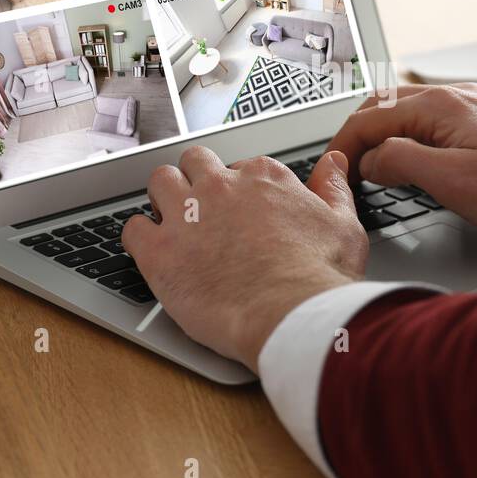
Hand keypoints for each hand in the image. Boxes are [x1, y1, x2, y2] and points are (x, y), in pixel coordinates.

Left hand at [122, 146, 368, 370]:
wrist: (291, 315)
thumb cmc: (319, 278)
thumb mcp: (344, 225)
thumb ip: (334, 188)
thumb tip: (334, 162)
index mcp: (263, 178)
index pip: (239, 165)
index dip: (238, 189)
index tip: (240, 210)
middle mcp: (221, 186)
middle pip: (194, 162)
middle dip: (195, 180)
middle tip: (202, 210)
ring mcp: (186, 215)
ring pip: (159, 182)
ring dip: (163, 198)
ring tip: (172, 223)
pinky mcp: (160, 250)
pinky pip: (132, 228)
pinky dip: (139, 238)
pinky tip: (151, 252)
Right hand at [330, 83, 476, 239]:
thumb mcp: (452, 183)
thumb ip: (401, 163)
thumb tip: (370, 159)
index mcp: (442, 106)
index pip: (369, 117)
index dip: (343, 146)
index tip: (331, 173)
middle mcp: (457, 95)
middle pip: (385, 106)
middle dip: (357, 135)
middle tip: (341, 168)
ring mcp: (475, 105)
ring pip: (410, 111)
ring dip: (382, 134)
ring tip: (368, 165)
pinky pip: (434, 119)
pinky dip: (409, 135)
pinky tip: (411, 157)